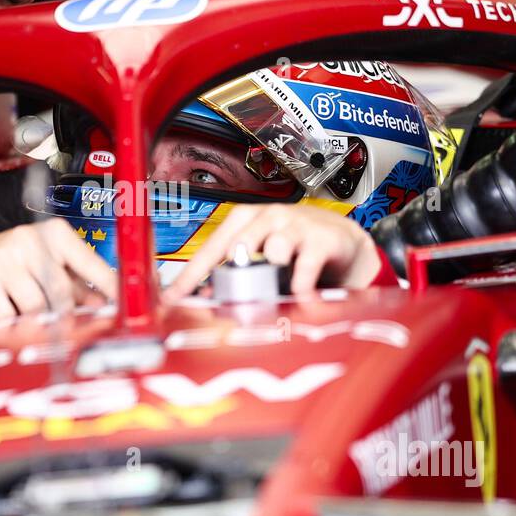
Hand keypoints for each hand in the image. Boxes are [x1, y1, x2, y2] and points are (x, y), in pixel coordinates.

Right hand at [0, 218, 118, 326]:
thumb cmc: (16, 273)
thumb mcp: (50, 273)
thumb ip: (78, 288)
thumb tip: (106, 306)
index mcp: (54, 234)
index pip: (89, 262)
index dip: (107, 287)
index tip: (121, 306)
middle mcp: (29, 238)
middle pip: (61, 292)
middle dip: (62, 315)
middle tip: (58, 326)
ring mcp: (4, 254)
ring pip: (34, 306)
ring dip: (31, 321)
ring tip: (23, 318)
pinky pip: (6, 316)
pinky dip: (8, 327)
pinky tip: (4, 319)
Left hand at [162, 204, 383, 300]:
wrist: (342, 241)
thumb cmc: (295, 246)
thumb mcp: (262, 255)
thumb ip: (236, 271)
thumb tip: (204, 296)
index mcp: (244, 220)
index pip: (211, 248)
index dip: (191, 275)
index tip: (173, 298)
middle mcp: (267, 218)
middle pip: (240, 244)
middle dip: (234, 271)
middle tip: (233, 294)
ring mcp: (294, 226)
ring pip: (274, 247)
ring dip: (272, 270)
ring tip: (275, 288)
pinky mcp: (321, 240)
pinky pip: (306, 264)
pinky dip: (301, 284)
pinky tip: (300, 297)